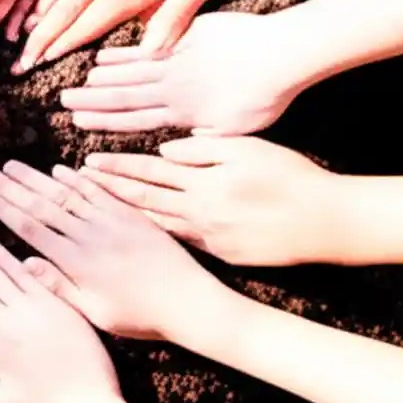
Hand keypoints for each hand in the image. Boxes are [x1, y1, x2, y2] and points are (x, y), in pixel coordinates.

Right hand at [0, 160, 226, 340]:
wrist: (188, 302)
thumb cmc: (139, 317)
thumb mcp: (94, 312)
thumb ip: (59, 286)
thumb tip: (24, 264)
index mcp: (77, 262)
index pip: (32, 229)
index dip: (5, 210)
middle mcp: (91, 236)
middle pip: (43, 205)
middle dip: (12, 187)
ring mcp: (112, 222)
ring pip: (67, 194)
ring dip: (37, 178)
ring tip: (12, 164)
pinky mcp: (132, 216)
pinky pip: (99, 192)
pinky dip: (78, 180)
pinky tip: (59, 170)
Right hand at [60, 12, 309, 133]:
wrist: (282, 54)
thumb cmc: (265, 96)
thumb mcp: (235, 132)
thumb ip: (201, 140)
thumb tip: (171, 149)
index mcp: (183, 112)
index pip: (136, 120)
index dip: (105, 123)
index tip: (79, 124)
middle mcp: (171, 87)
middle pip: (124, 96)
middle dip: (92, 101)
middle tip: (63, 104)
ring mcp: (175, 60)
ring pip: (129, 72)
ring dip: (102, 79)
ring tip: (77, 84)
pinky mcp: (185, 36)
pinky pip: (146, 46)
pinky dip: (122, 53)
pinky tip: (103, 56)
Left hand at [84, 137, 339, 265]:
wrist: (328, 223)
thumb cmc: (292, 177)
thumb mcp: (248, 148)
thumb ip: (203, 148)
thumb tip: (165, 150)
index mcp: (203, 182)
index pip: (148, 171)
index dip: (116, 167)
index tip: (86, 164)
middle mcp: (199, 212)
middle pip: (143, 200)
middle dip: (107, 193)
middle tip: (74, 190)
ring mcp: (209, 237)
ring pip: (156, 224)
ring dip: (124, 216)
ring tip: (95, 212)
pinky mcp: (221, 254)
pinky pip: (180, 241)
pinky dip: (154, 236)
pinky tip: (135, 235)